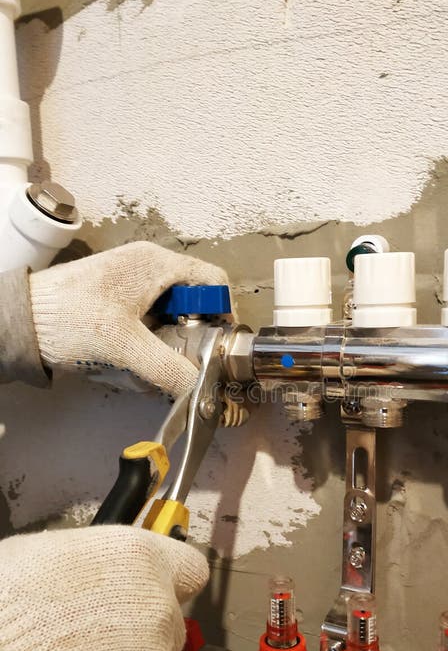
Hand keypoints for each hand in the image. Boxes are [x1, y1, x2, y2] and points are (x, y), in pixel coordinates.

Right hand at [0, 526, 207, 650]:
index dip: (169, 580)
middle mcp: (158, 610)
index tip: (149, 589)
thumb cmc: (1, 612)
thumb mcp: (38, 555)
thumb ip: (88, 561)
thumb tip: (91, 571)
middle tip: (95, 637)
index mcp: (139, 560)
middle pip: (169, 620)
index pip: (190, 567)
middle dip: (142, 629)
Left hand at [29, 242, 229, 397]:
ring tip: (154, 362)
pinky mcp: (116, 295)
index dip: (223, 313)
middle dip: (192, 333)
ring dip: (168, 340)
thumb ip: (168, 368)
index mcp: (156, 263)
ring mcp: (131, 279)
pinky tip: (134, 359)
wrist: (20, 321)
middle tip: (185, 358)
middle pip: (193, 299)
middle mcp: (147, 264)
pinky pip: (148, 316)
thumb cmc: (68, 319)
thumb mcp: (125, 347)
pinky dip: (149, 338)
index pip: (213, 281)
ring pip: (170, 311)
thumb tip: (198, 387)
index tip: (218, 343)